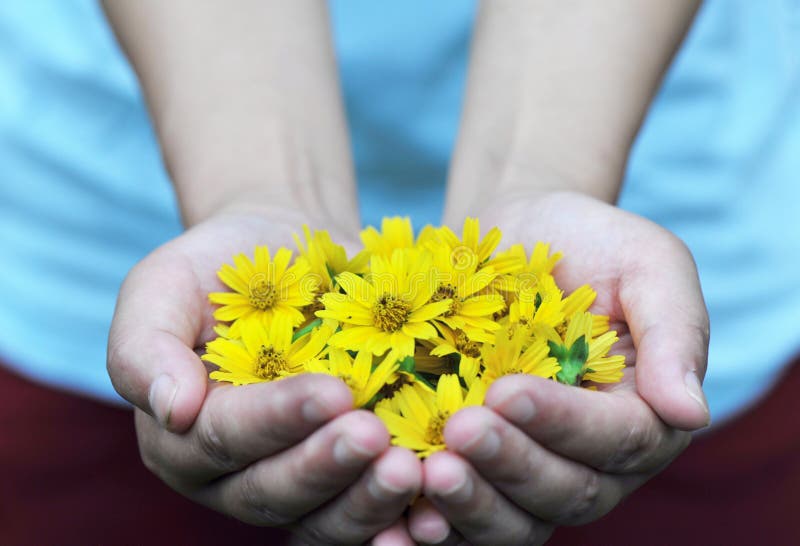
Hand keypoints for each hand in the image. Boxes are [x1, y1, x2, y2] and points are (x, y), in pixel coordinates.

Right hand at [107, 208, 420, 543]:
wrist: (289, 256)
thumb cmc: (223, 268)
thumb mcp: (164, 286)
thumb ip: (146, 347)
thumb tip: (174, 410)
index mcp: (182, 435)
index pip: (226, 437)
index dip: (278, 420)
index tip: (334, 392)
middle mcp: (235, 473)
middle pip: (273, 491)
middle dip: (325, 468)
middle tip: (375, 439)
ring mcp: (293, 480)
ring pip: (320, 517)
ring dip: (365, 502)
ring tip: (409, 472)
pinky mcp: (343, 477)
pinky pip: (364, 515)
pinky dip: (396, 521)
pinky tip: (429, 516)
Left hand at [408, 191, 709, 544]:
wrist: (516, 234)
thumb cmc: (589, 242)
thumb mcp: (648, 265)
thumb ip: (675, 333)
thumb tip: (690, 414)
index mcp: (643, 413)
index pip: (618, 440)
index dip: (565, 424)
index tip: (507, 391)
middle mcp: (593, 457)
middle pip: (566, 491)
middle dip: (512, 465)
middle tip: (460, 432)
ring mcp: (535, 466)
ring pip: (518, 518)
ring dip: (474, 504)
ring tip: (429, 474)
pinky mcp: (482, 465)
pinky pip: (467, 512)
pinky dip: (441, 521)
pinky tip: (405, 513)